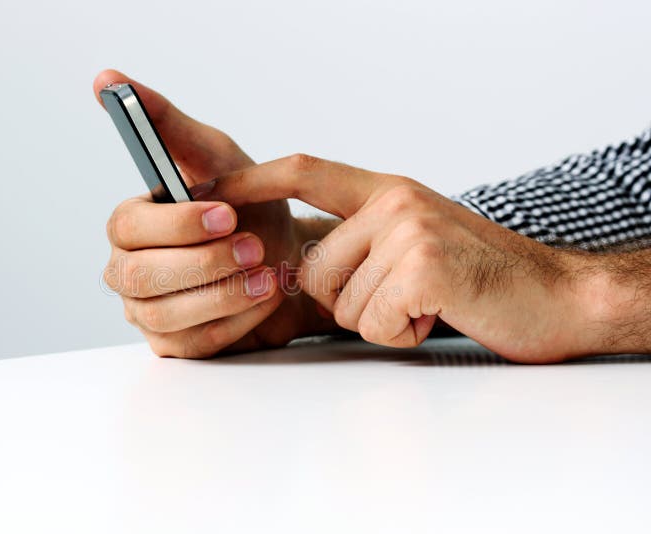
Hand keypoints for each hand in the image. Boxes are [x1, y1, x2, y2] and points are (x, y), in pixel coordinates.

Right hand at [94, 71, 334, 357]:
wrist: (287, 256)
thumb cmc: (248, 205)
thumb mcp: (215, 156)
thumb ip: (166, 124)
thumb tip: (108, 79)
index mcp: (132, 224)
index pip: (128, 227)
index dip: (176, 224)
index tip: (226, 213)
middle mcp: (130, 269)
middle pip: (140, 276)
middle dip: (204, 262)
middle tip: (254, 247)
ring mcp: (149, 311)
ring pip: (166, 315)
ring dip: (223, 293)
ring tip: (268, 275)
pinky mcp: (175, 344)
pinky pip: (195, 342)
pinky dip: (235, 320)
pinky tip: (264, 297)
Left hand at [201, 154, 604, 362]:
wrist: (556, 296)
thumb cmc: (480, 278)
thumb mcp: (415, 241)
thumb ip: (361, 241)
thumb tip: (299, 265)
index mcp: (388, 190)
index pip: (306, 170)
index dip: (255, 178)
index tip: (213, 188)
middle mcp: (395, 200)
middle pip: (313, 267)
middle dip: (345, 302)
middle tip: (400, 299)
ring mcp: (409, 229)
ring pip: (341, 300)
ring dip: (379, 320)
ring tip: (426, 305)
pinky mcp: (423, 266)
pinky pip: (371, 320)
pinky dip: (400, 333)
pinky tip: (436, 316)